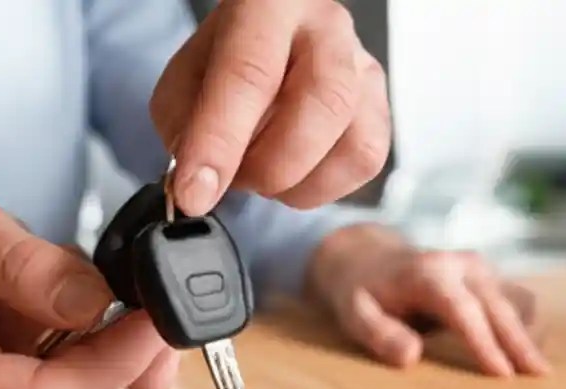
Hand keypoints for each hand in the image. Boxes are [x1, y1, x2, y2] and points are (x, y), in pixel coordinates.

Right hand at [0, 188, 178, 388]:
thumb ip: (23, 265)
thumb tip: (98, 301)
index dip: (117, 365)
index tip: (159, 319)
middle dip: (133, 357)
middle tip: (168, 299)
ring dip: (126, 350)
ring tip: (141, 292)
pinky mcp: (12, 383)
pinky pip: (74, 377)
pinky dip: (106, 341)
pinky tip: (112, 300)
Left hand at [152, 0, 390, 215]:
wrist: (278, 41)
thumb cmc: (234, 55)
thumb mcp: (188, 77)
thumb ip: (186, 127)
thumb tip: (199, 186)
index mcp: (269, 4)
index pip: (248, 73)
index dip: (219, 142)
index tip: (194, 193)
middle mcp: (327, 29)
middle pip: (321, 105)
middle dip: (270, 167)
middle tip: (236, 180)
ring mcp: (363, 68)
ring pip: (354, 144)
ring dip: (299, 182)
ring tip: (265, 173)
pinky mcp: (380, 107)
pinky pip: (365, 162)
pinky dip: (324, 185)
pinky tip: (296, 171)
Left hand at [310, 225, 549, 376]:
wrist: (371, 258)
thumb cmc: (364, 292)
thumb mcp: (355, 313)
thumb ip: (380, 334)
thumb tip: (411, 356)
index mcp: (429, 273)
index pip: (463, 309)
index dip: (484, 342)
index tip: (502, 372)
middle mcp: (461, 265)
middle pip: (499, 306)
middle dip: (520, 342)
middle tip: (539, 375)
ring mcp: (479, 268)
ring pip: (517, 301)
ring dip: (529, 334)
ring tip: (539, 368)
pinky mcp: (489, 275)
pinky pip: (518, 299)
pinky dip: (527, 324)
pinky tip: (529, 351)